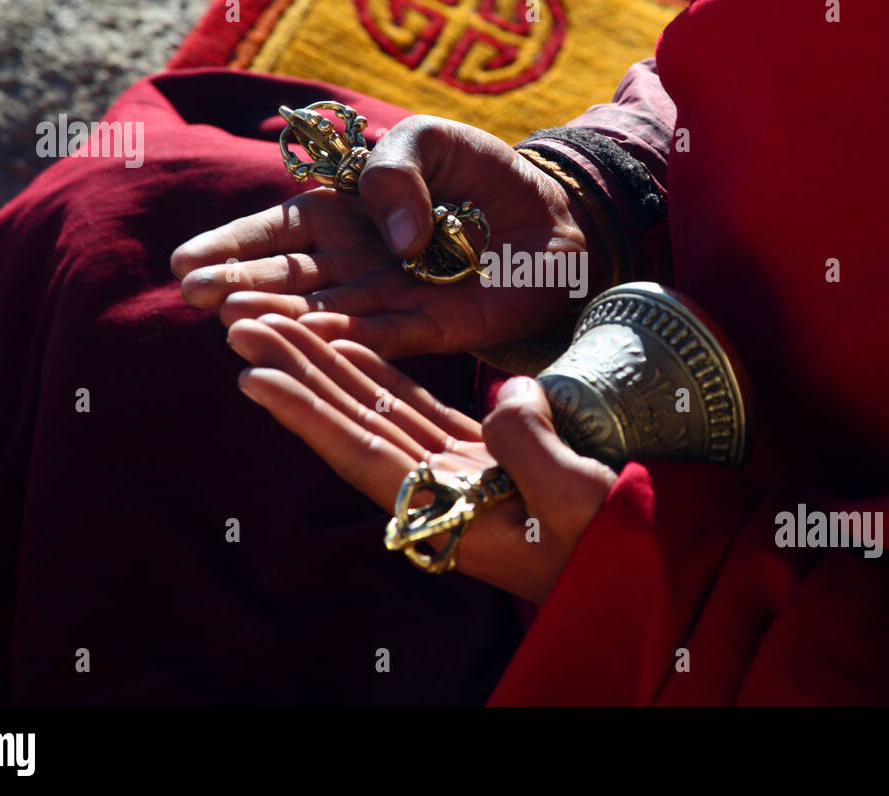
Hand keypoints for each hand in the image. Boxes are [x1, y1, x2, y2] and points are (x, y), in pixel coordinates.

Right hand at [172, 116, 608, 357]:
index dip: (232, 248)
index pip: (277, 233)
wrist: (555, 212)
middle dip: (243, 287)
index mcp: (343, 216)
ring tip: (237, 319)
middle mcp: (357, 265)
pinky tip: (313, 338)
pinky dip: (353, 337)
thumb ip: (393, 169)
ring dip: (285, 316)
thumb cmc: (480, 173)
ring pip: (330, 311)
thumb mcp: (428, 141)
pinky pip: (390, 334)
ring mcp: (393, 300)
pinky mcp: (437, 329)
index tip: (187, 264)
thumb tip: (396, 239)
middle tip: (198, 297)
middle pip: (291, 279)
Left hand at [225, 313, 615, 602]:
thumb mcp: (580, 500)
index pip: (362, 454)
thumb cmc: (617, 546)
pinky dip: (382, 375)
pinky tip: (349, 347)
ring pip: (377, 410)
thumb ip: (530, 444)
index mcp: (449, 513)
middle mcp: (436, 493)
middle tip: (241, 321)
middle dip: (297, 372)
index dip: (306, 415)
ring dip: (326, 366)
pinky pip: (416, 408)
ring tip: (274, 324)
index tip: (252, 374)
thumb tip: (506, 391)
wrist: (648, 566)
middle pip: (351, 424)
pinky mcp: (481, 455)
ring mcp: (455, 473)